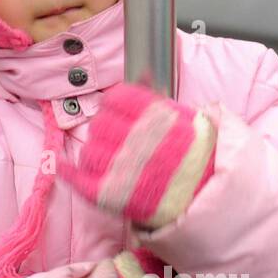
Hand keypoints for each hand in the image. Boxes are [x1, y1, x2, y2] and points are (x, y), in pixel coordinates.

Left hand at [58, 82, 216, 230]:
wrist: (215, 204)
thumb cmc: (202, 164)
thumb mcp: (191, 122)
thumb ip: (162, 99)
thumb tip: (145, 73)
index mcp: (159, 121)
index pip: (119, 99)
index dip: (114, 103)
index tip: (116, 109)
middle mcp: (139, 142)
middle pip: (101, 124)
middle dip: (104, 128)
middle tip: (114, 136)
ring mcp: (125, 170)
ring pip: (90, 151)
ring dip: (94, 150)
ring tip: (106, 155)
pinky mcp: (114, 197)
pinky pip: (82, 182)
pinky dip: (69, 173)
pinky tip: (62, 165)